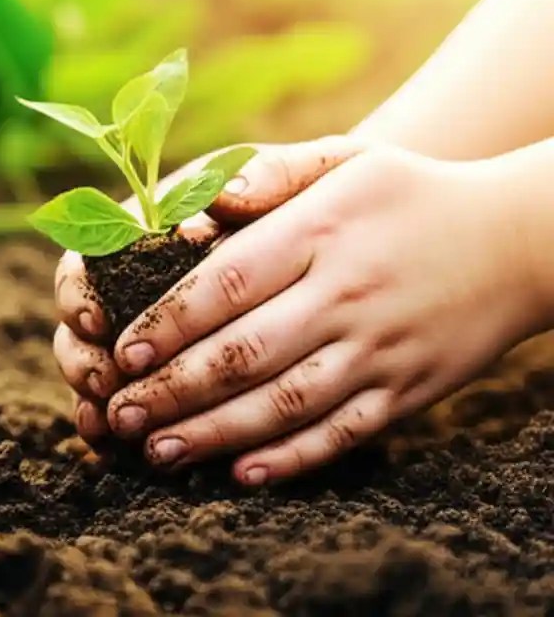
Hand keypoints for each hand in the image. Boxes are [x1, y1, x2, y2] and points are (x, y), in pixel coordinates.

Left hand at [104, 142, 547, 484]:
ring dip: (214, 433)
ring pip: (284, 403)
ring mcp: (379, 348)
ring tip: (158, 451)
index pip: (226, 282)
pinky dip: (291, 459)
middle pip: (244, 353)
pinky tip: (241, 473)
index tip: (123, 352)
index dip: (168, 322)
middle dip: (172, 390)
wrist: (521, 240)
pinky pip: (342, 434)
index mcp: (320, 231)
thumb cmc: (407, 194)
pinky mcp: (407, 390)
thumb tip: (207, 197)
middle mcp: (347, 293)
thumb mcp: (344, 159)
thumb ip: (270, 171)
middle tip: (119, 413)